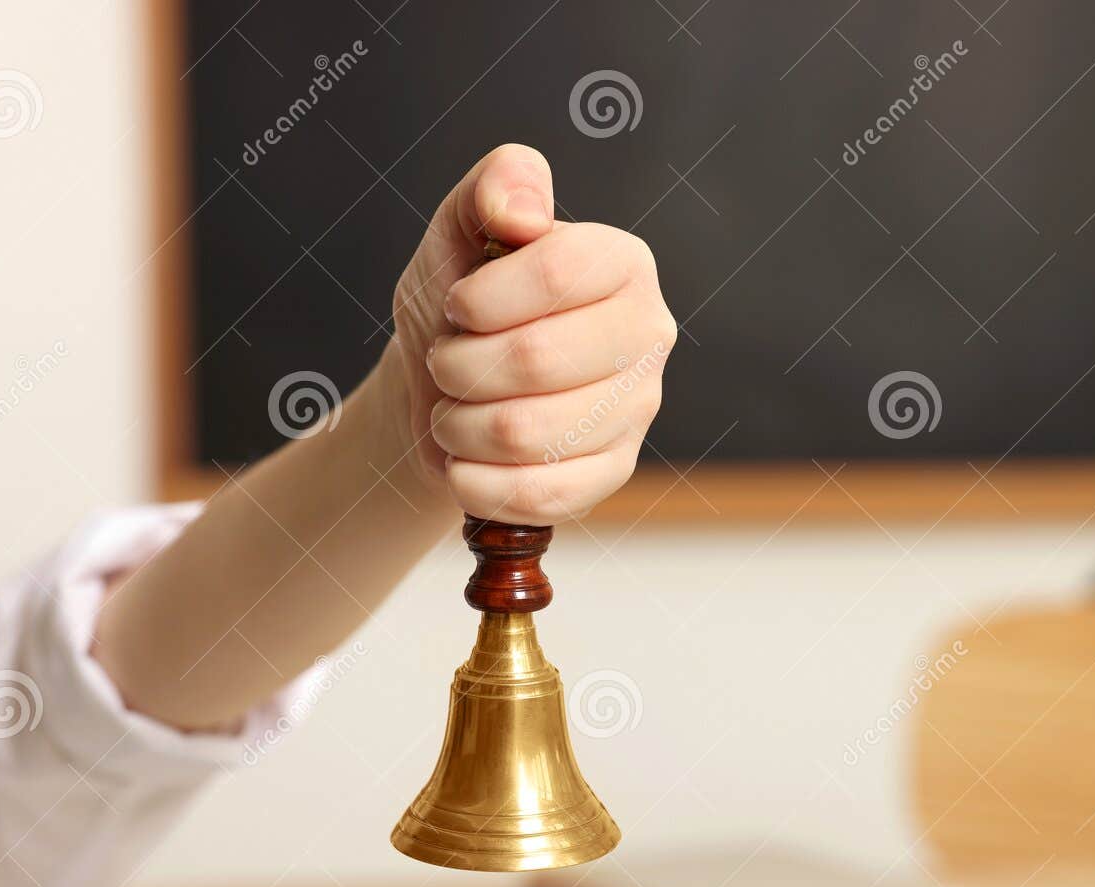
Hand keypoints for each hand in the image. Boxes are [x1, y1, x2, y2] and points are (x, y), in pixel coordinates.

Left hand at [384, 144, 673, 523]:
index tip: (456, 306)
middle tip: (446, 363)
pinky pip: (541, 492)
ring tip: (453, 410)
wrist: (447, 390)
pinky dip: (477, 482)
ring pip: (527, 432)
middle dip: (459, 366)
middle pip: (537, 359)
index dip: (481, 298)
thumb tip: (522, 212)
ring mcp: (639, 408)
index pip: (557, 272)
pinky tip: (465, 463)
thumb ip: (495, 185)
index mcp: (622, 262)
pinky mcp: (615, 471)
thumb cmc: (460, 304)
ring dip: (458, 426)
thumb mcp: (460, 228)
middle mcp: (648, 333)